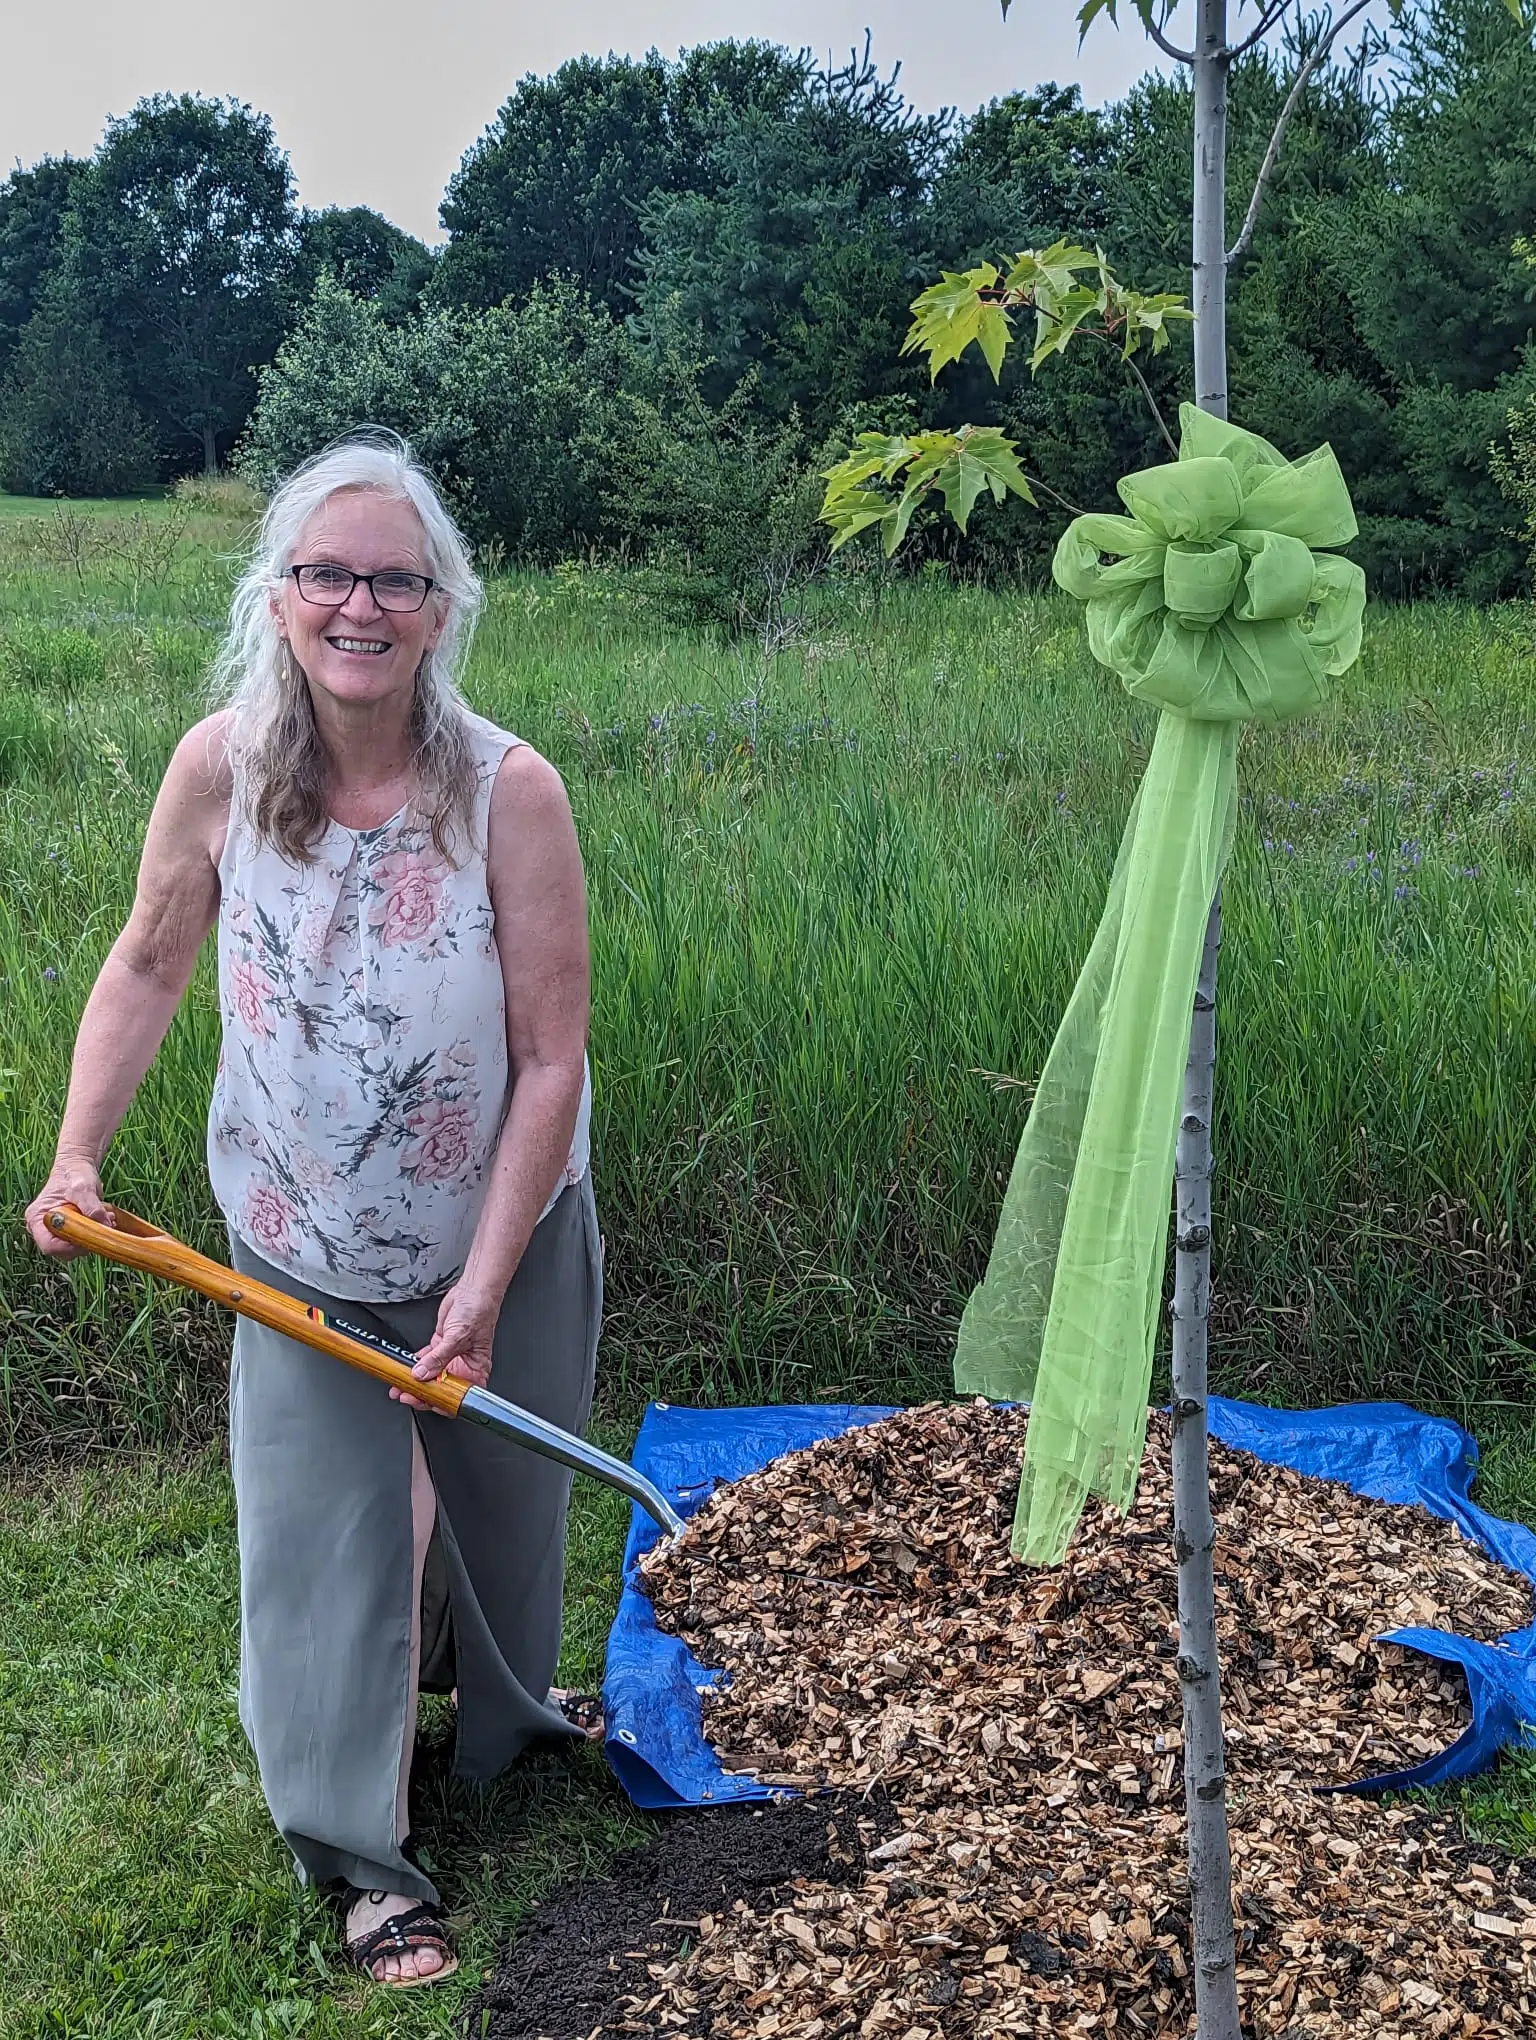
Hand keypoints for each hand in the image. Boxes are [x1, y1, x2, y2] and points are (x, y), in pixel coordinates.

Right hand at [25, 1155, 111, 1257]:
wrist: (77, 1168)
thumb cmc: (75, 1174)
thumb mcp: (83, 1187)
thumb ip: (92, 1207)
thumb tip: (104, 1226)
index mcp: (37, 1218)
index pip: (49, 1246)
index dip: (69, 1247)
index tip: (89, 1237)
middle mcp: (42, 1228)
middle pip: (62, 1251)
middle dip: (85, 1242)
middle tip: (103, 1226)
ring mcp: (55, 1230)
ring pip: (74, 1248)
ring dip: (93, 1238)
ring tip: (106, 1219)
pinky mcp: (68, 1231)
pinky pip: (81, 1241)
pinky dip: (95, 1234)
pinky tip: (104, 1220)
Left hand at [392, 1280, 501, 1411]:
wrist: (473, 1290)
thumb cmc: (479, 1312)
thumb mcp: (458, 1337)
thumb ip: (438, 1357)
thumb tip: (422, 1373)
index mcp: (475, 1369)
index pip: (458, 1395)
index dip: (441, 1402)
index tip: (424, 1401)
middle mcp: (463, 1366)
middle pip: (440, 1388)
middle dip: (422, 1393)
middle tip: (405, 1393)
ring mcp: (450, 1356)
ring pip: (430, 1375)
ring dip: (414, 1380)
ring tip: (399, 1384)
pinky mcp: (440, 1346)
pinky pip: (425, 1359)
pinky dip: (414, 1363)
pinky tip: (404, 1367)